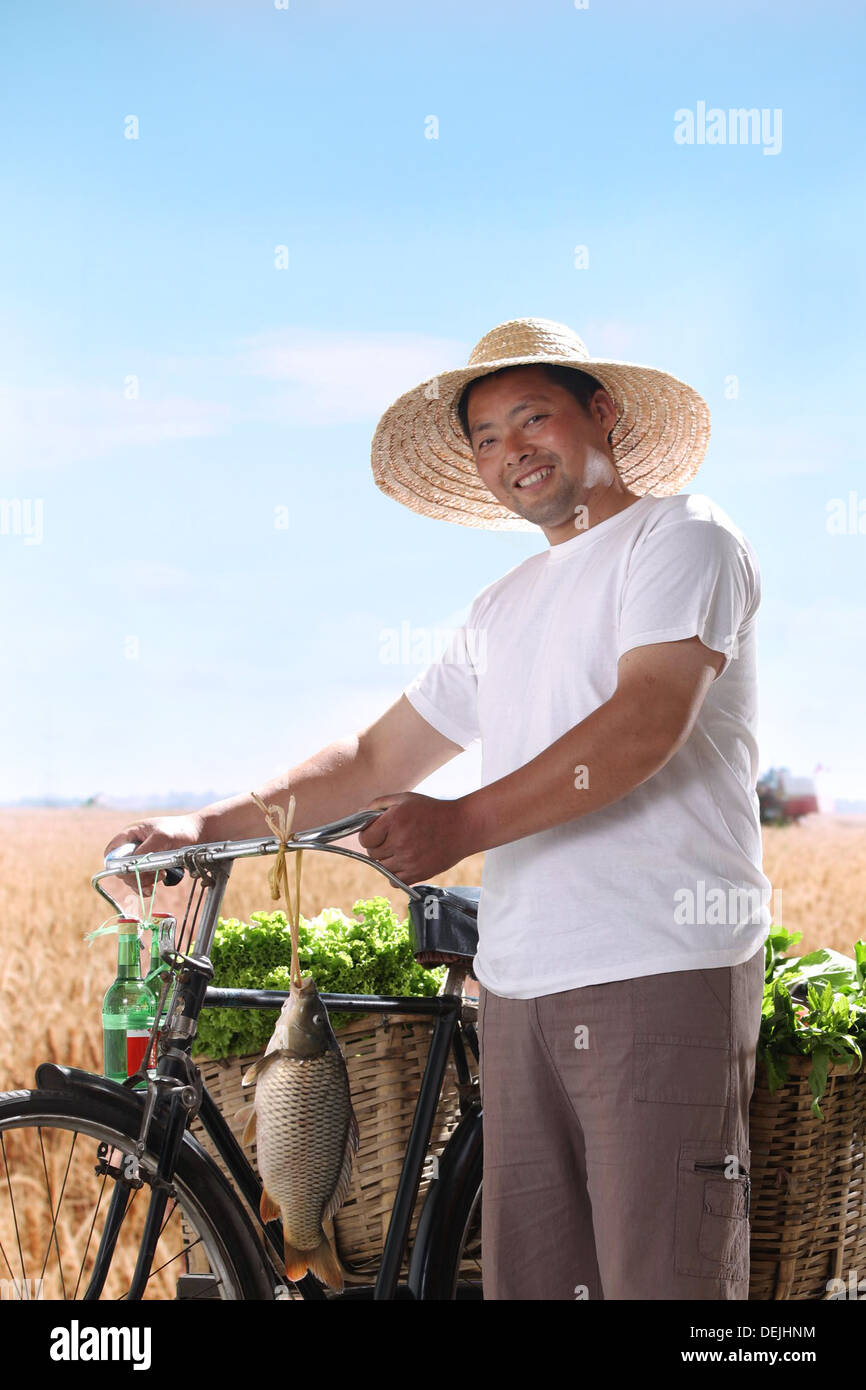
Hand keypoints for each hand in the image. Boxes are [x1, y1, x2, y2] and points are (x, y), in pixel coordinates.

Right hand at [102, 813, 205, 900]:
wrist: (200, 834)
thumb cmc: (181, 830)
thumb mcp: (162, 837)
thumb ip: (145, 850)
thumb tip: (130, 865)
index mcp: (130, 834)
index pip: (111, 853)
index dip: (115, 865)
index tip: (129, 872)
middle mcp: (134, 846)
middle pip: (121, 869)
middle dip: (134, 875)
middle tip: (151, 877)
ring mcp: (142, 857)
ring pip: (132, 876)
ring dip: (144, 881)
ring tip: (160, 877)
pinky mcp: (151, 865)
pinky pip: (143, 880)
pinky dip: (148, 884)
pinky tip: (157, 884)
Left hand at [357, 792, 472, 884]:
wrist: (462, 826)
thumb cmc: (432, 810)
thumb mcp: (405, 799)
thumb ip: (379, 804)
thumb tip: (358, 815)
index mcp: (394, 821)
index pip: (364, 839)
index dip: (368, 836)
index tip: (376, 833)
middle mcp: (399, 842)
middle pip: (372, 854)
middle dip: (377, 847)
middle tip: (391, 840)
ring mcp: (409, 860)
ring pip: (382, 868)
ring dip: (387, 860)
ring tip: (401, 849)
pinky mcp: (418, 873)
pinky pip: (394, 881)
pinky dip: (396, 875)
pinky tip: (405, 862)